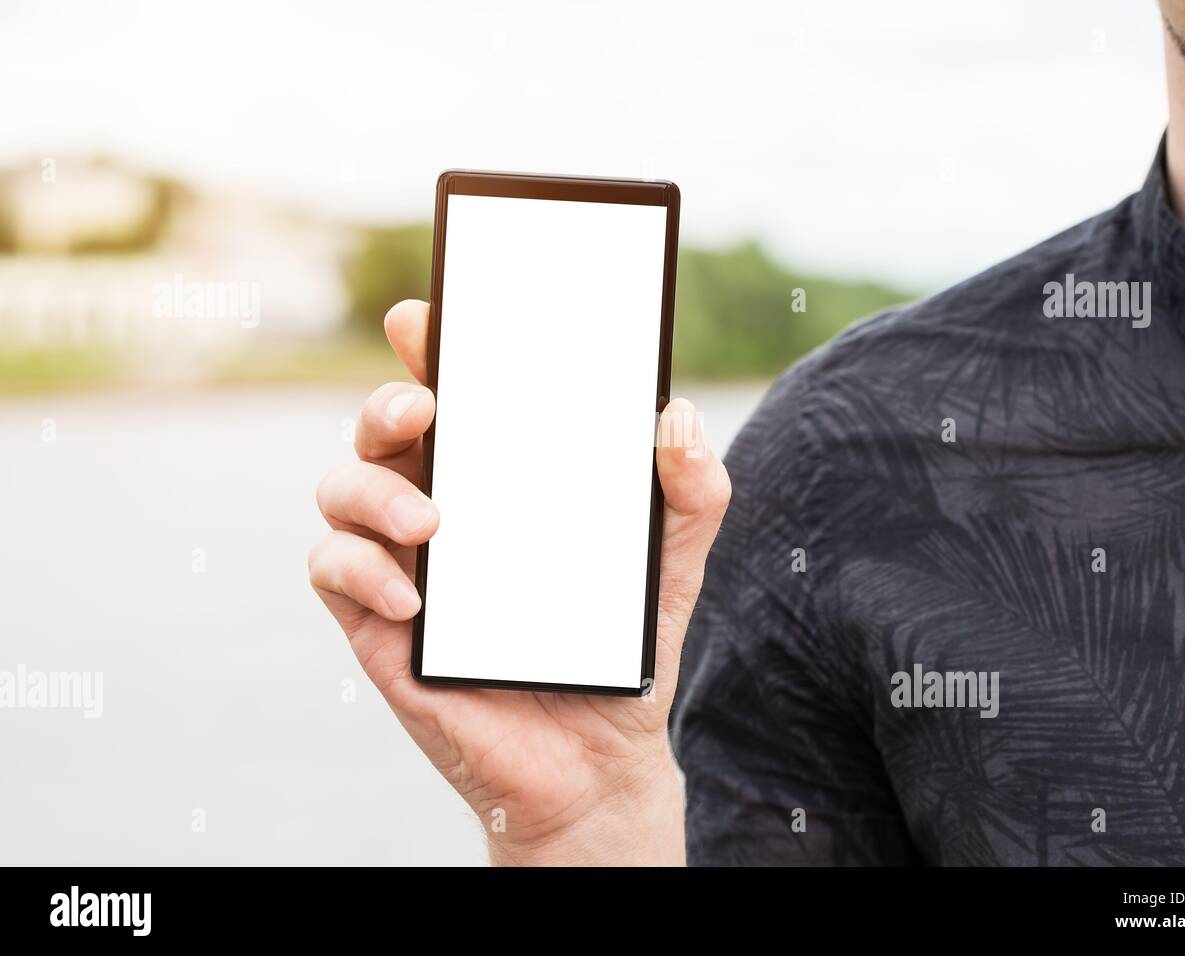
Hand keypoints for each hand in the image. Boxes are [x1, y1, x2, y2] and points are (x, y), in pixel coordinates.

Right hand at [309, 300, 730, 864]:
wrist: (599, 758)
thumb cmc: (623, 644)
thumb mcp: (671, 562)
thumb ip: (690, 492)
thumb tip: (678, 417)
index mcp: (498, 477)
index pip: (454, 396)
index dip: (430, 349)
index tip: (427, 319)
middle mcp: (441, 505)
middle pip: (382, 428)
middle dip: (386, 403)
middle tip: (425, 410)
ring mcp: (403, 562)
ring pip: (340, 489)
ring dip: (372, 491)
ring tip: (432, 524)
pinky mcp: (378, 625)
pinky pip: (332, 572)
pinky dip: (360, 571)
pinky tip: (415, 600)